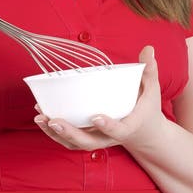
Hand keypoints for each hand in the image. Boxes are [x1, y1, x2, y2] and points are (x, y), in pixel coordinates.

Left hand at [33, 45, 164, 151]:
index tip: (96, 116)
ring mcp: (98, 140)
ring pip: (75, 143)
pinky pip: (69, 141)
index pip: (118, 130)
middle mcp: (110, 138)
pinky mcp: (89, 138)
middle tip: (54, 120)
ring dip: (56, 134)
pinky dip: (54, 133)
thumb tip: (148, 49)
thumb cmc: (145, 108)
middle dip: (70, 132)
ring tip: (41, 118)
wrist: (144, 133)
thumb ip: (149, 71)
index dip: (107, 126)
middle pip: (89, 141)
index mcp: (127, 127)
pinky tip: (42, 117)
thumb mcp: (151, 90)